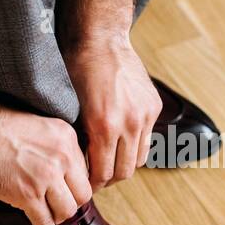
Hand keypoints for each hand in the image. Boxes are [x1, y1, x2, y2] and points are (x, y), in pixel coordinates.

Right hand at [0, 55, 90, 224]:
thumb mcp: (36, 125)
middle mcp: (61, 156)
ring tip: (46, 214)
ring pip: (67, 211)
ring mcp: (45, 177)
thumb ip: (53, 147)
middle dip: (69, 201)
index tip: (65, 190)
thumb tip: (61, 174)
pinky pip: (45, 222)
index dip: (73, 183)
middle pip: (82, 194)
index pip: (84, 171)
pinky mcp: (26, 194)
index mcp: (66, 136)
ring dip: (57, 216)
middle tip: (56, 204)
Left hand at [65, 38, 161, 189]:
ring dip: (125, 164)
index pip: (103, 173)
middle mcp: (129, 123)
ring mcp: (145, 115)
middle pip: (125, 171)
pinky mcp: (154, 106)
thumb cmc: (77, 70)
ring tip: (110, 162)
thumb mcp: (70, 109)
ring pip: (140, 158)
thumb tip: (78, 165)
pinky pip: (146, 137)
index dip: (94, 185)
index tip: (86, 185)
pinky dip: (134, 144)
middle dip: (110, 179)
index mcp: (105, 126)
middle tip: (97, 178)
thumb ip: (80, 139)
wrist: (101, 39)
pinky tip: (120, 140)